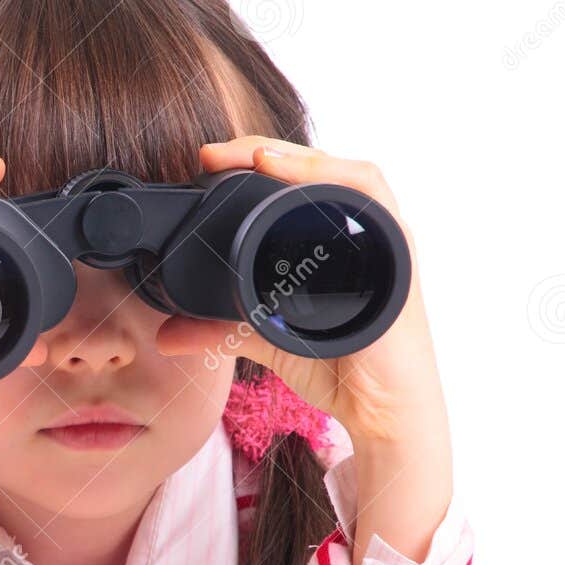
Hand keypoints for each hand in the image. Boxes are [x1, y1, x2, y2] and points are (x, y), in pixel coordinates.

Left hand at [156, 137, 452, 564]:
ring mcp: (387, 247)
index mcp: (337, 242)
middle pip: (324, 169)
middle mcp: (366, 236)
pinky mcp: (398, 266)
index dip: (258, 160)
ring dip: (306, 160)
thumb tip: (166, 335)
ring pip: (356, 177)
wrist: (380, 413)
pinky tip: (307, 182)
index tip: (208, 160)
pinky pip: (378, 210)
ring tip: (257, 156)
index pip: (300, 183)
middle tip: (220, 152)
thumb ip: (218, 330)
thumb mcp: (265, 339)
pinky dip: (342, 187)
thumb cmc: (338, 368)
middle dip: (272, 150)